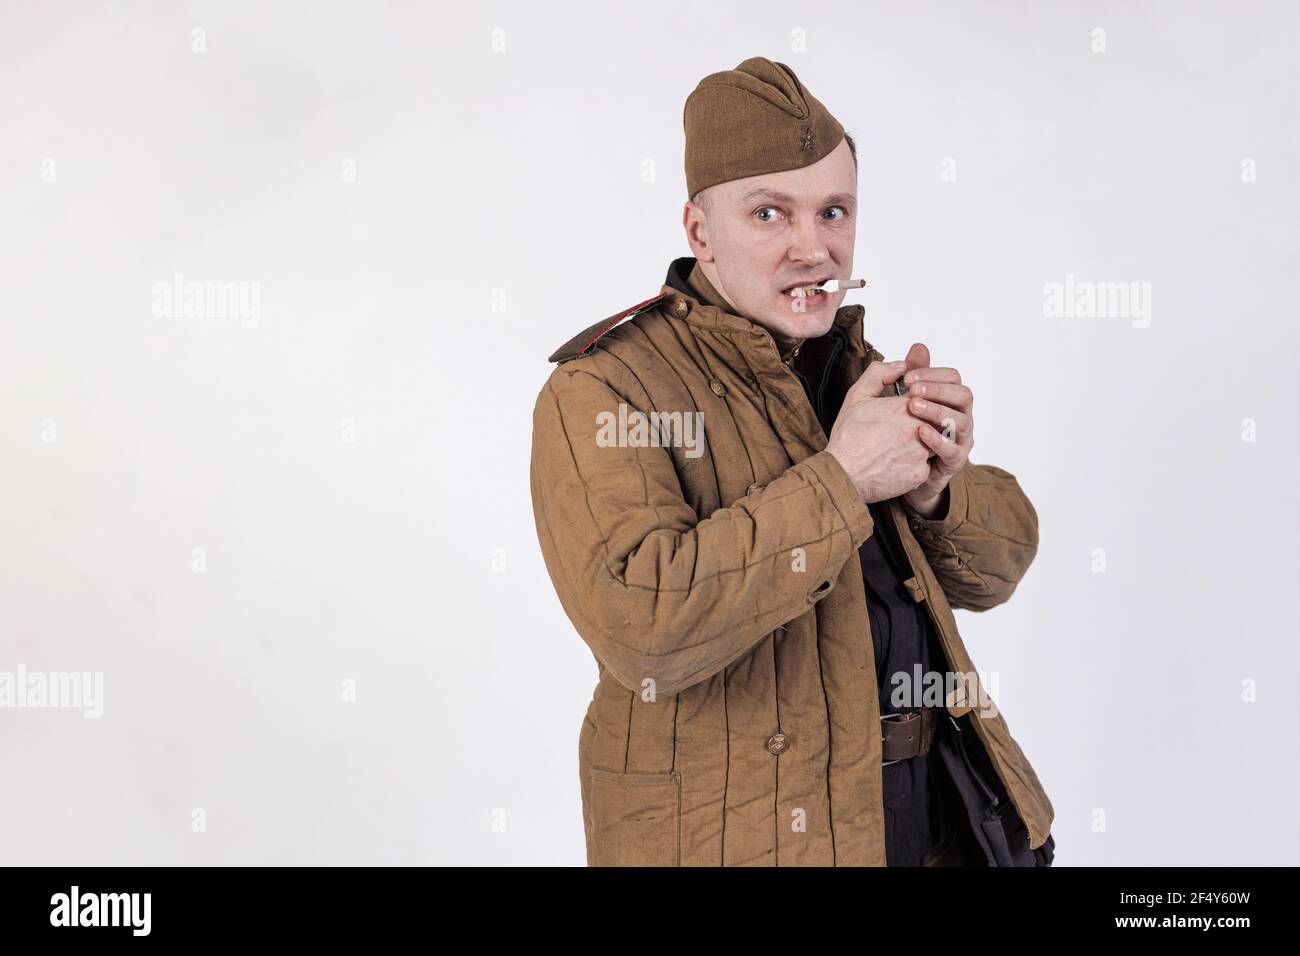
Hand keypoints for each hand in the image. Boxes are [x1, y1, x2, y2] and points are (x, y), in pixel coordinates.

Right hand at [825, 358, 933, 503]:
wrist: (842, 475)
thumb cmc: (848, 437)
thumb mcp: (857, 396)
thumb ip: (879, 374)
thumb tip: (901, 365)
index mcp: (905, 406)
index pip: (927, 395)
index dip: (916, 401)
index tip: (905, 407)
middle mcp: (919, 427)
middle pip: (934, 419)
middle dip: (921, 422)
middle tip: (899, 431)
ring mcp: (921, 452)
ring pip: (933, 443)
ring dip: (921, 443)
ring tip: (896, 447)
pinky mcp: (920, 473)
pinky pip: (926, 466)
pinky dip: (914, 464)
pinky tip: (896, 463)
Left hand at [895, 343, 974, 516]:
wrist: (898, 470)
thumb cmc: (901, 431)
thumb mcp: (901, 400)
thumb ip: (912, 375)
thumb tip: (918, 347)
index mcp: (950, 398)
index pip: (952, 377)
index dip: (932, 373)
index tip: (906, 377)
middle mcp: (961, 416)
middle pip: (963, 395)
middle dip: (938, 390)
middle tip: (911, 390)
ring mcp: (960, 439)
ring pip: (960, 421)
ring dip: (937, 411)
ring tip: (912, 407)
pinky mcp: (954, 462)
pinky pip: (953, 450)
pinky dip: (938, 440)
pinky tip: (920, 432)